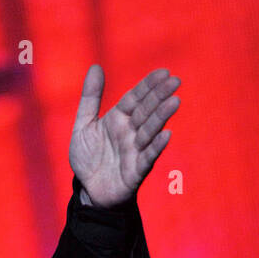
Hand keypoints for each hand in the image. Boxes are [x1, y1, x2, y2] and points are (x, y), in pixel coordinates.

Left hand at [69, 65, 179, 206]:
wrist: (88, 191)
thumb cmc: (89, 158)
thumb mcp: (83, 125)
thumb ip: (90, 98)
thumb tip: (96, 66)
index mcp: (118, 119)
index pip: (135, 98)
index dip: (148, 86)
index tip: (163, 72)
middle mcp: (129, 132)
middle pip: (146, 111)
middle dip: (159, 96)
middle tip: (175, 81)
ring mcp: (134, 150)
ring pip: (149, 131)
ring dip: (161, 117)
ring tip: (174, 101)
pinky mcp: (136, 171)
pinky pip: (147, 157)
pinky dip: (156, 146)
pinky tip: (166, 134)